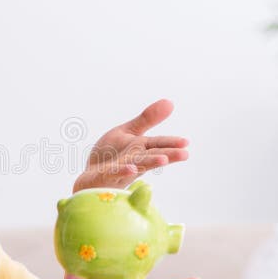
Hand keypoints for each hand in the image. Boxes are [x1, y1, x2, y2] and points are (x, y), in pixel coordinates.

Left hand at [73, 99, 188, 192]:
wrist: (91, 176)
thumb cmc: (112, 154)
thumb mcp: (129, 132)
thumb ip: (147, 119)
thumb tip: (170, 102)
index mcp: (141, 149)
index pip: (157, 144)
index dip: (171, 143)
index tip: (186, 143)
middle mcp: (134, 160)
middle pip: (151, 156)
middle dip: (167, 155)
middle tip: (185, 154)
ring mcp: (120, 169)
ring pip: (136, 165)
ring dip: (150, 163)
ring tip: (164, 159)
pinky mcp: (105, 175)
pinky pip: (114, 173)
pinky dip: (123, 171)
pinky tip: (131, 169)